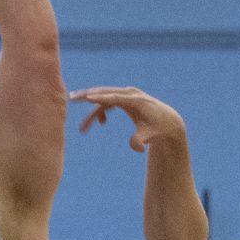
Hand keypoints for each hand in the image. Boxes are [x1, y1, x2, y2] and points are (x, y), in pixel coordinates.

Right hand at [71, 86, 186, 152]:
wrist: (167, 122)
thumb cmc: (159, 129)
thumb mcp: (151, 136)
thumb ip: (140, 140)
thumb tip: (136, 147)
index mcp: (136, 100)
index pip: (115, 98)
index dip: (101, 98)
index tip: (87, 98)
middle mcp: (130, 94)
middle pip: (105, 92)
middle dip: (87, 95)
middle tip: (71, 98)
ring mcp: (126, 95)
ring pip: (104, 98)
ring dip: (92, 111)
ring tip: (83, 128)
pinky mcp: (124, 99)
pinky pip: (108, 102)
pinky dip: (101, 111)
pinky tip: (102, 123)